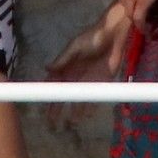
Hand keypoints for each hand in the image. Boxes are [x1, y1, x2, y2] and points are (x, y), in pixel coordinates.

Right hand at [45, 4, 130, 127]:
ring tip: (72, 122)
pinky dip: (91, 106)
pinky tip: (88, 115)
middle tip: (53, 121)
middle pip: (65, 94)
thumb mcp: (75, 47)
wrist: (114, 35)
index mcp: (66, 66)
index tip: (43, 106)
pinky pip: (94, 96)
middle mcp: (76, 75)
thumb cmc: (93, 37)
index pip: (54, 83)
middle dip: (58, 107)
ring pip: (79, 98)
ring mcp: (89, 80)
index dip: (49, 94)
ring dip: (75, 109)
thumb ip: (62, 59)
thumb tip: (47, 69)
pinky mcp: (102, 81)